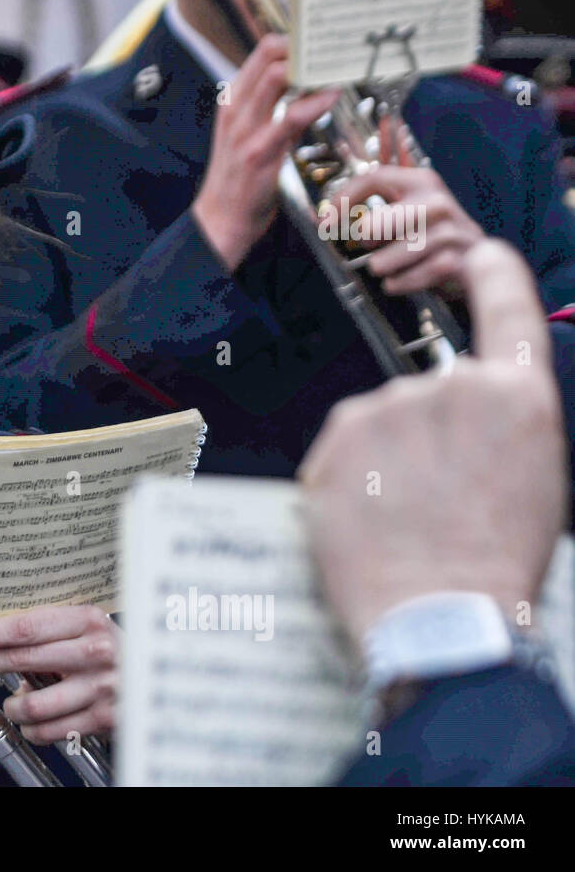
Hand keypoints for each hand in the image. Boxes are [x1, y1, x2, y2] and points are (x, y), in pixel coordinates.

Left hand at [0, 605, 118, 743]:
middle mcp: (95, 651)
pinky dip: (31, 729)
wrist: (158, 678)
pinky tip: (35, 720)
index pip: (24, 627)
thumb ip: (46, 632)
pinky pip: (47, 731)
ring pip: (31, 704)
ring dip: (12, 707)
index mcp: (87, 620)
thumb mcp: (86, 630)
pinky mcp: (103, 718)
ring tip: (14, 703)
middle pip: (20, 659)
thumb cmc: (113, 652)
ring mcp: (101, 686)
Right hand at [192, 35, 340, 270]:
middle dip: (307, 45)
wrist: (221, 220)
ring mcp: (245, 128)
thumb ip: (277, 110)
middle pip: (269, 53)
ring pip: (277, 77)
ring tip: (339, 67)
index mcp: (233, 100)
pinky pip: (290, 117)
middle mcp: (236, 108)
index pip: (263, 51)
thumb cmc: (239, 179)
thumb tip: (309, 90)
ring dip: (312, 68)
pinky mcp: (258, 151)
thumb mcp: (253, 135)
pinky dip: (315, 102)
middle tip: (337, 47)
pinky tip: (333, 96)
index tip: (323, 42)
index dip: (295, 39)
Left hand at [299, 240, 567, 642]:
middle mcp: (450, 386)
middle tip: (435, 502)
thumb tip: (469, 428)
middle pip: (426, 394)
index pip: (505, 303)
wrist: (439, 618)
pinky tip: (369, 521)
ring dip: (384, 463)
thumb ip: (499, 428)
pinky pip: (344, 451)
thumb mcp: (533, 481)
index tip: (475, 253)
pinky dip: (351, 479)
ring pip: (380, 425)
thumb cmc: (493, 565)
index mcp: (516, 395)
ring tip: (402, 522)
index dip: (489, 272)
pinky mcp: (338, 436)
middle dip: (424, 439)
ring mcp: (387, 406)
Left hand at [329, 166, 486, 295]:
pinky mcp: (455, 261)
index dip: (342, 198)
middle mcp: (437, 201)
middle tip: (374, 245)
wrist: (481, 262)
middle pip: (370, 226)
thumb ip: (374, 207)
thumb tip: (323, 216)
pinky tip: (401, 280)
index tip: (323, 220)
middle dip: (365, 242)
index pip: (373, 177)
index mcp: (422, 181)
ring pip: (383, 260)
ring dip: (383, 267)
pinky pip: (405, 280)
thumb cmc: (431, 237)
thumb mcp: (408, 211)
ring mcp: (449, 230)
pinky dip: (399, 284)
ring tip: (392, 265)